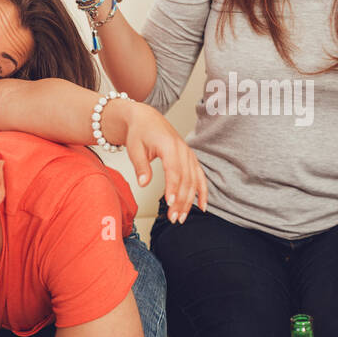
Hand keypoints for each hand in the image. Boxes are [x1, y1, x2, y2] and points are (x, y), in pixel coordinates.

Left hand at [106, 100, 209, 221]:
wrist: (147, 118)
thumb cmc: (140, 132)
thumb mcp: (135, 148)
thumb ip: (141, 166)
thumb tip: (143, 183)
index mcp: (169, 146)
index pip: (174, 170)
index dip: (173, 188)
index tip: (170, 203)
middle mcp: (183, 150)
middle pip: (186, 179)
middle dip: (181, 201)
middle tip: (173, 218)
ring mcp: (189, 154)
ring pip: (194, 181)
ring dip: (189, 201)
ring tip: (181, 217)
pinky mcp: (190, 159)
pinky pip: (200, 177)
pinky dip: (202, 192)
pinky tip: (202, 207)